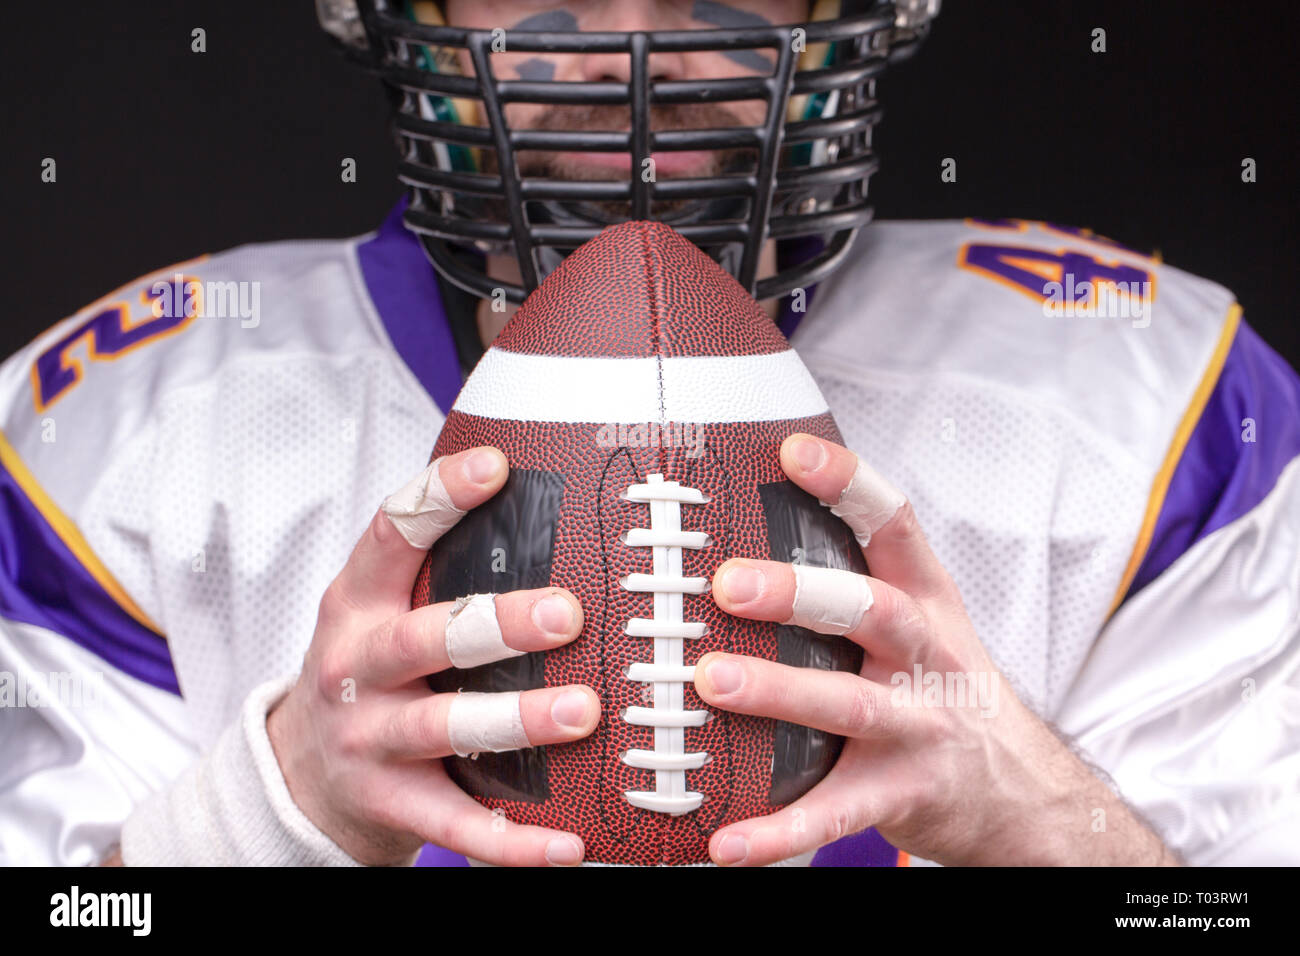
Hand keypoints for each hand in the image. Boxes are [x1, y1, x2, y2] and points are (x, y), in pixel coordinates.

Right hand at [267, 447, 598, 865]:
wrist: (301, 773)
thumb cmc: (372, 669)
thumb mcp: (381, 608)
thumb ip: (441, 565)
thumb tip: (543, 494)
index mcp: (357, 602)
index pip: (390, 534)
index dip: (439, 497)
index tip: (495, 466)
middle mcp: (356, 665)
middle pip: (423, 639)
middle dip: (494, 625)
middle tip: (565, 614)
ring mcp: (370, 739)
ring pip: (444, 728)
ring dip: (515, 721)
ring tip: (582, 712)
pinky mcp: (391, 804)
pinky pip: (456, 824)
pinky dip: (512, 840)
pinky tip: (569, 843)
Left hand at [694, 433, 1179, 866]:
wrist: (1021, 788)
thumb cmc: (942, 687)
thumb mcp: (921, 621)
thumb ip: (852, 579)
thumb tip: (743, 528)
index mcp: (925, 602)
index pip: (893, 526)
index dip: (849, 484)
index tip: (792, 452)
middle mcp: (926, 656)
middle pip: (871, 611)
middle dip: (801, 593)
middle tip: (728, 583)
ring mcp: (918, 727)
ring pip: (849, 705)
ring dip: (779, 693)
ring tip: (711, 682)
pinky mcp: (901, 794)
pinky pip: (836, 813)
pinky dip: (780, 831)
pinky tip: (725, 842)